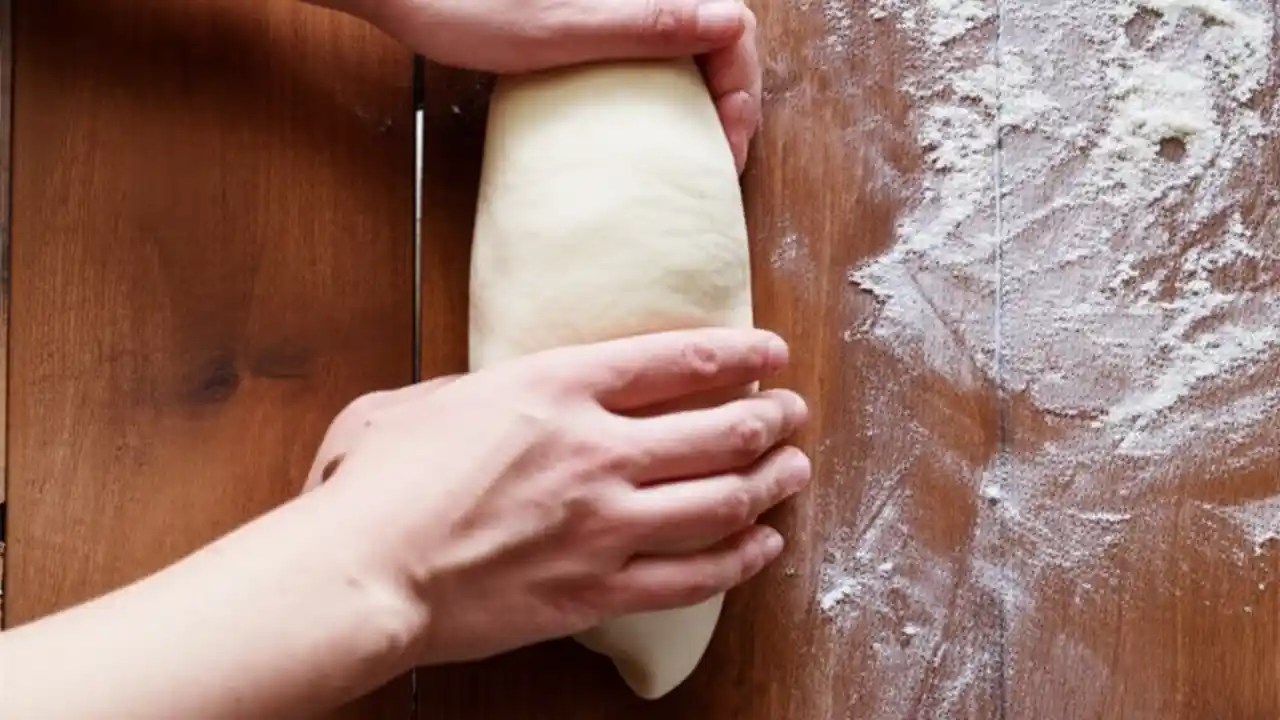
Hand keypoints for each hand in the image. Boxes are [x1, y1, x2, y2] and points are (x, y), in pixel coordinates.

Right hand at [303, 327, 810, 664]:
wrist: (364, 574)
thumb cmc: (374, 484)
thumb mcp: (419, 402)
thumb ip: (474, 390)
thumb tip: (494, 399)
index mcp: (555, 388)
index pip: (679, 361)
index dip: (740, 355)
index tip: (771, 354)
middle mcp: (598, 451)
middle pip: (720, 430)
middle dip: (771, 418)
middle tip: (790, 413)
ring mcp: (605, 526)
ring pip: (724, 501)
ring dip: (771, 483)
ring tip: (793, 471)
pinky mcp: (599, 591)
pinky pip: (696, 576)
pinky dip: (741, 558)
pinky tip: (762, 546)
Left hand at [335, 0, 762, 170]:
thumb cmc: (470, 9)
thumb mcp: (566, 31)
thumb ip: (652, 24)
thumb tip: (733, 22)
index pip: (734, 26)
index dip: (743, 88)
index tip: (730, 143)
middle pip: (719, 31)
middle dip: (732, 94)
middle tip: (724, 155)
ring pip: (691, 39)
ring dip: (706, 90)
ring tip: (703, 144)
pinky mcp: (599, 10)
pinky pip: (655, 43)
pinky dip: (672, 81)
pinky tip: (664, 118)